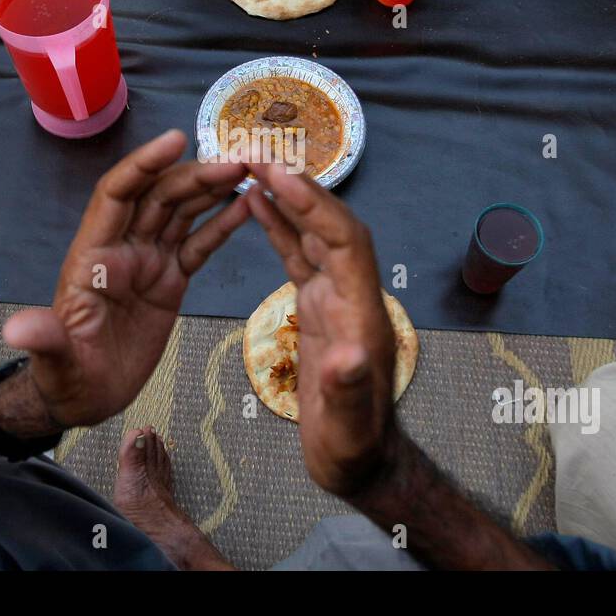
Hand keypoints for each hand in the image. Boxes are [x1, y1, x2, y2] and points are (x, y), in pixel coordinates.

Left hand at [3, 131, 248, 427]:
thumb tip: (17, 328)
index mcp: (92, 257)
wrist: (85, 399)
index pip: (117, 196)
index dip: (143, 165)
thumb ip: (44, 340)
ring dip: (210, 190)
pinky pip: (198, 244)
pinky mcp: (169, 280)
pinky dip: (221, 224)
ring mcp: (147, 262)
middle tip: (235, 161)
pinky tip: (247, 206)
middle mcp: (121, 250)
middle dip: (193, 175)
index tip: (176, 140)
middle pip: (157, 196)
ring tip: (246, 172)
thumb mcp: (55, 362)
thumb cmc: (65, 378)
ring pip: (180, 212)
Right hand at [244, 163, 397, 498]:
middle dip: (300, 188)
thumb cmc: (353, 445)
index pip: (344, 242)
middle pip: (330, 225)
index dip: (315, 206)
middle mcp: (352, 295)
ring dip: (289, 199)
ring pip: (315, 233)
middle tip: (260, 154)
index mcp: (361, 312)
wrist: (358, 460)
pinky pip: (300, 254)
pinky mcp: (319, 307)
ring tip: (255, 166)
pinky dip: (281, 226)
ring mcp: (336, 298)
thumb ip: (350, 389)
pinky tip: (259, 204)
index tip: (280, 176)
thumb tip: (346, 356)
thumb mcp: (349, 424)